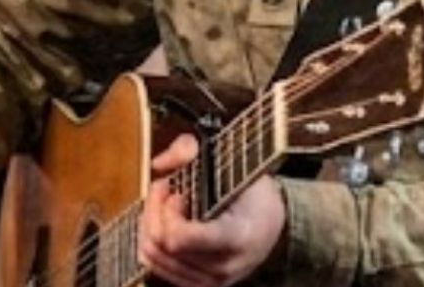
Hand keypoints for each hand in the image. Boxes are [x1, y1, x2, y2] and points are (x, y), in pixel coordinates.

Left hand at [140, 136, 286, 286]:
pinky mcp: (200, 286)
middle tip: (166, 187)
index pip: (182, 238)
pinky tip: (167, 222)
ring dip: (151, 224)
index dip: (168, 212)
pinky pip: (159, 269)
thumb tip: (158, 163)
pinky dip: (154, 241)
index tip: (177, 191)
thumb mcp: (234, 162)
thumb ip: (191, 150)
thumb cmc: (253, 191)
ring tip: (167, 203)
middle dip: (155, 209)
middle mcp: (224, 266)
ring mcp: (211, 281)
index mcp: (238, 235)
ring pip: (155, 258)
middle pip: (163, 246)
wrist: (272, 224)